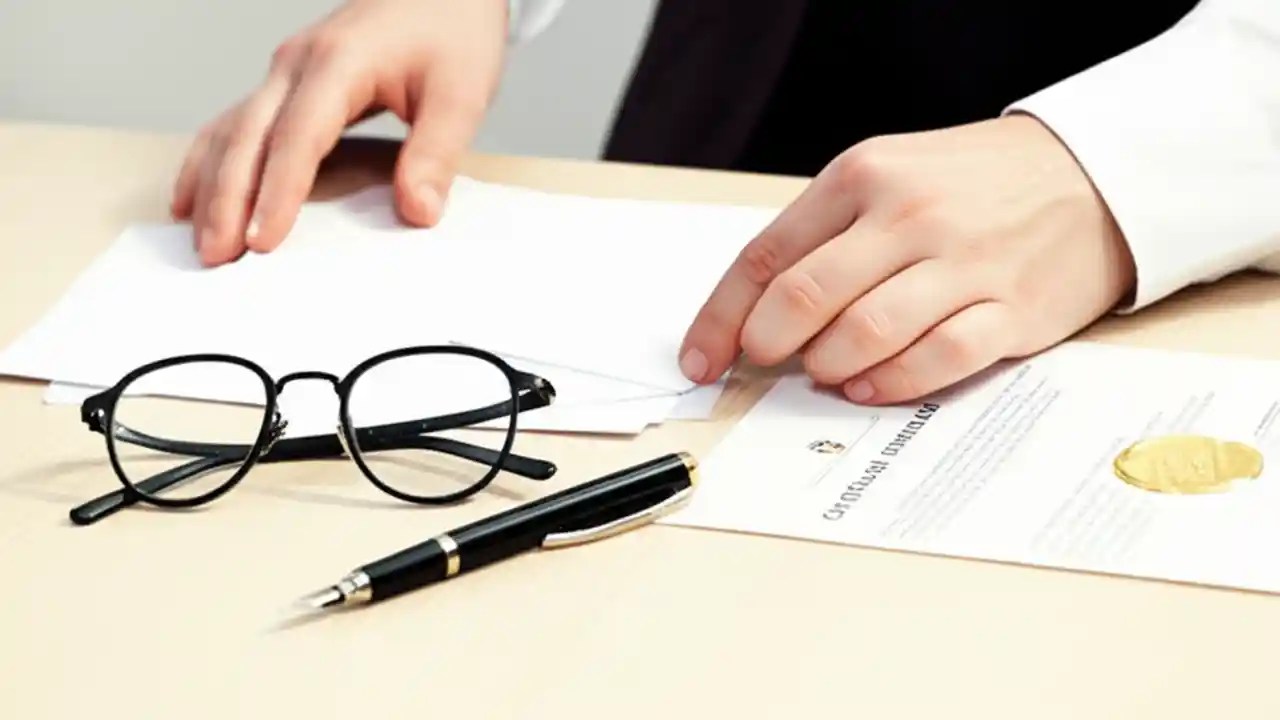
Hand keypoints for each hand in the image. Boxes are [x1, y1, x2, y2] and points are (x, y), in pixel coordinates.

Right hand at [171, 0, 507, 265]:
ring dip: (210, 186)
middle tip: (215, 257)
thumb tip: (418, 211)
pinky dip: (209, 163)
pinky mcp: (284, 83)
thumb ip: (437, 152)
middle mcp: (297, 63)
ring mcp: (284, 71)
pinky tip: (190, 201)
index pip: (298, 136)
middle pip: (248, 136)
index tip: (262, 241)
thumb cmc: (452, 34)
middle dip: (227, 199)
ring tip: (201, 243)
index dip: (277, 192)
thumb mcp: (462, 92)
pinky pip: (235, 124)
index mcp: (339, 61)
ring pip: (230, 130)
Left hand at [678, 115, 1136, 403]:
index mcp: (862, 177)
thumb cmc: (971, 184)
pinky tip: (871, 388)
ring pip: (863, 333)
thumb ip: (827, 235)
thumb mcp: (889, 175)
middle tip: (766, 362)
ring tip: (826, 371)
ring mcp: (962, 263)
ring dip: (828, 366)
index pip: (766, 257)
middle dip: (768, 345)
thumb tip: (759, 313)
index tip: (702, 360)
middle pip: (804, 298)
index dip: (721, 318)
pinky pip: (935, 359)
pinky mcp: (1010, 309)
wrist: (1091, 174)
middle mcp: (908, 216)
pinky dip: (892, 383)